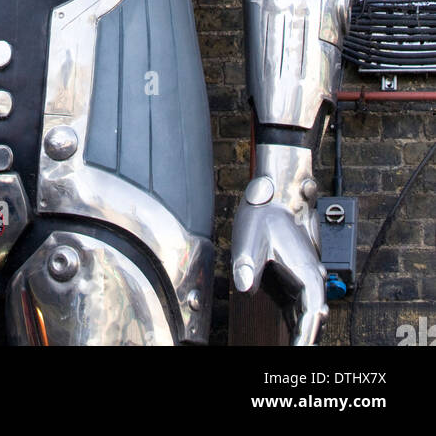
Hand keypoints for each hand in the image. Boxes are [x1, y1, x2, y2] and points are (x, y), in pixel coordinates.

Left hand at [231, 145, 327, 346]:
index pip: (312, 317)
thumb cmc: (262, 218)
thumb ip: (247, 264)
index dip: (306, 339)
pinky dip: (296, 330)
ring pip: (307, 321)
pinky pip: (297, 314)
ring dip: (302, 338)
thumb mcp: (250, 239)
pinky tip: (291, 343)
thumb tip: (245, 287)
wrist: (271, 200)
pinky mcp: (292, 286)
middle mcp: (310, 282)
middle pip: (313, 323)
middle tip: (294, 357)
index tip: (299, 353)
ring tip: (293, 352)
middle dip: (305, 342)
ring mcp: (302, 285)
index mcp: (305, 275)